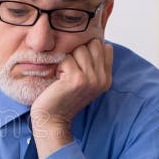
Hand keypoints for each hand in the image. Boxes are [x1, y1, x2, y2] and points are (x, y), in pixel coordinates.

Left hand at [30, 38, 113, 157]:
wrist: (52, 119)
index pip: (104, 47)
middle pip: (92, 44)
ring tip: (63, 75)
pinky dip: (59, 66)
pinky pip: (66, 58)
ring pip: (79, 49)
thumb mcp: (84, 81)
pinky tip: (58, 79)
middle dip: (77, 52)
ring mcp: (91, 79)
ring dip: (67, 59)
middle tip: (68, 70)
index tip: (78, 64)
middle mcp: (102, 79)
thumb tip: (96, 39)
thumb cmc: (62, 97)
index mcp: (106, 78)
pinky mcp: (77, 79)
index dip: (88, 49)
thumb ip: (93, 63)